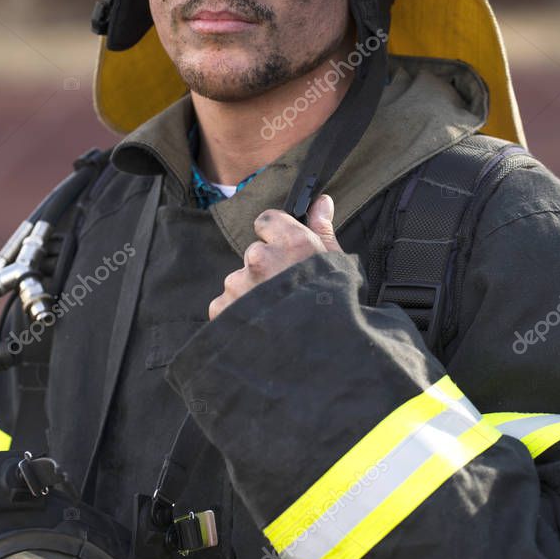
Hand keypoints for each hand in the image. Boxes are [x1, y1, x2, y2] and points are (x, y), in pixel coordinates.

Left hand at [209, 193, 342, 319]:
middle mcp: (261, 257)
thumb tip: (321, 201)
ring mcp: (239, 283)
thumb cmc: (332, 308)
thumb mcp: (335, 266)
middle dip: (265, 271)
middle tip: (285, 294)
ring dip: (250, 293)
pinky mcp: (224, 307)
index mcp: (290, 242)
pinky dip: (237, 314)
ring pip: (240, 280)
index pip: (267, 219)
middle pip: (255, 254)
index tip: (280, 249)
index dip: (273, 234)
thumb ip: (322, 229)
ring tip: (274, 316)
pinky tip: (259, 328)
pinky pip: (226, 304)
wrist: (316, 357)